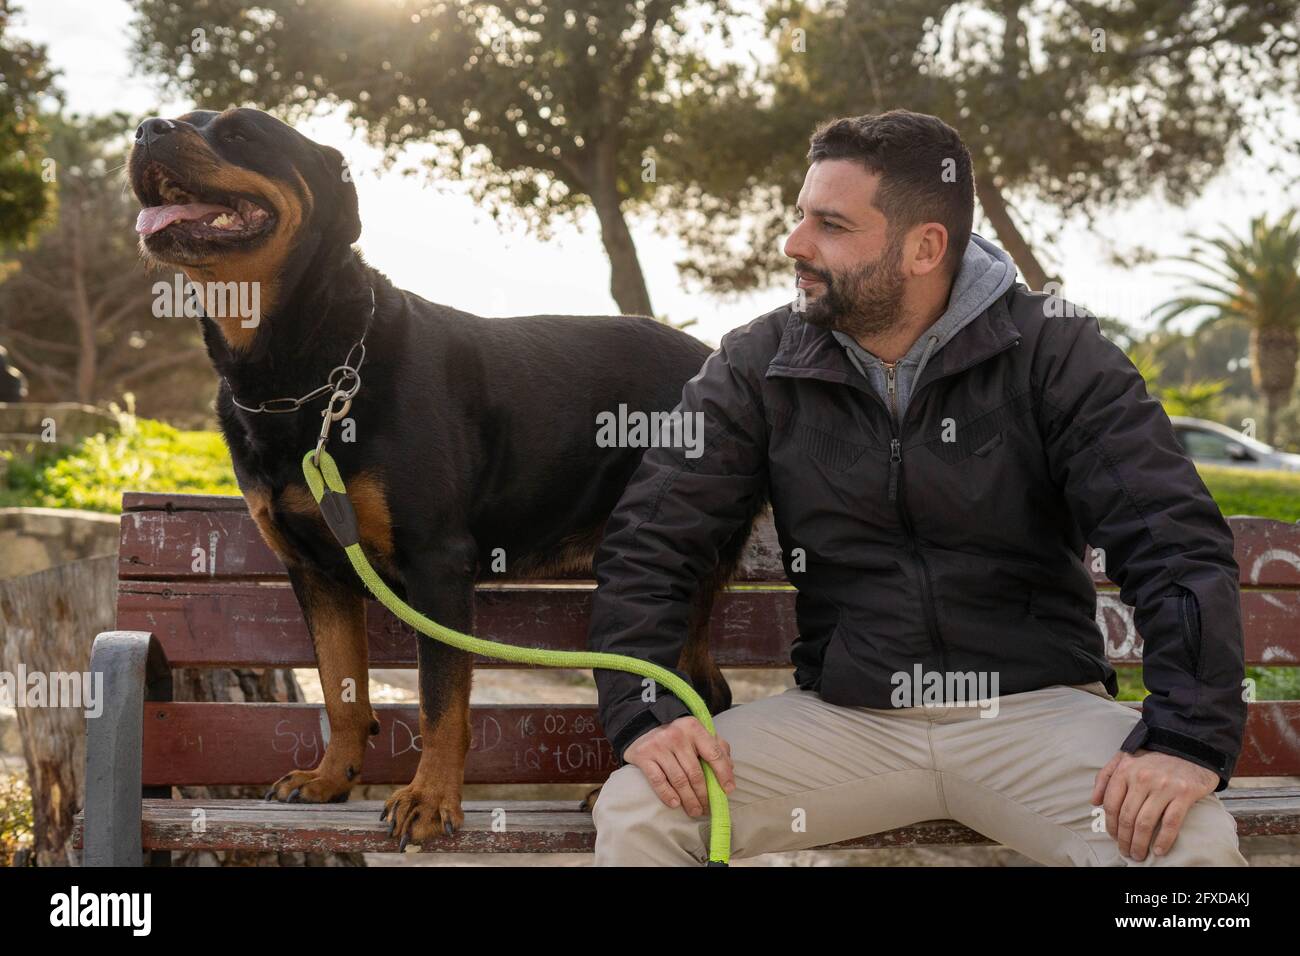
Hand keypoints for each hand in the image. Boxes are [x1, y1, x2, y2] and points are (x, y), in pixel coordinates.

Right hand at [623, 716, 735, 815]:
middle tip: (707, 808)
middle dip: (703, 794)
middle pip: (695, 772)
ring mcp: (659, 745)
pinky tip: (675, 803)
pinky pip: (658, 780)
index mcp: (694, 727)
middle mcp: (676, 735)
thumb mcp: (698, 734)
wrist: (642, 729)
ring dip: (689, 799)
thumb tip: (730, 768)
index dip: (723, 774)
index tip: (728, 790)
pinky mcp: (643, 756)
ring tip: (694, 810)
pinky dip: (668, 795)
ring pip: (679, 779)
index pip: (713, 754)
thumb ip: (717, 747)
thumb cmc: (677, 736)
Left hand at [1091, 747, 1219, 860]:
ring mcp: (1163, 786)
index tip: (1113, 838)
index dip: (1111, 826)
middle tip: (1126, 852)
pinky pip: (1171, 823)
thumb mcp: (1125, 758)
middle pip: (1127, 817)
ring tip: (1138, 854)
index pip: (1112, 804)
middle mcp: (1142, 778)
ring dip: (1140, 843)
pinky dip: (1164, 840)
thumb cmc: (1155, 756)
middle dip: (1124, 839)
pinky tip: (1159, 850)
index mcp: (1125, 769)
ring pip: (1145, 823)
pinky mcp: (1184, 793)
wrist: (1190, 746)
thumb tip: (1094, 801)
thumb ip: (1106, 776)